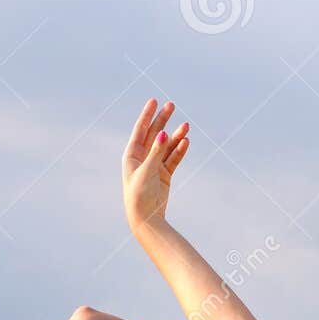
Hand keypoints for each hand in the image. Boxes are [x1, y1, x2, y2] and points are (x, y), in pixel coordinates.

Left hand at [122, 97, 189, 232]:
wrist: (146, 218)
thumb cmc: (139, 195)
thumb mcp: (146, 171)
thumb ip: (155, 151)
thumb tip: (164, 132)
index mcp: (132, 156)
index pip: (140, 130)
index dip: (147, 115)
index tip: (154, 100)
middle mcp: (142, 158)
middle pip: (154, 134)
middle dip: (163, 120)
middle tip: (172, 105)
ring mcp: (154, 166)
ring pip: (166, 146)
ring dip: (176, 136)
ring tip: (186, 126)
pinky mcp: (164, 175)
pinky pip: (173, 159)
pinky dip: (179, 151)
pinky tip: (186, 142)